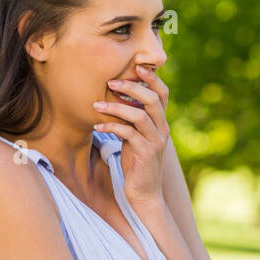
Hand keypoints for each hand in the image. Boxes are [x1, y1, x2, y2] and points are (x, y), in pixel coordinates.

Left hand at [94, 65, 170, 205]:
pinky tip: (97, 125)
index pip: (163, 93)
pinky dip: (111, 127)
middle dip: (131, 88)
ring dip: (116, 107)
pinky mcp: (146, 153)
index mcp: (161, 123)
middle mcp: (162, 129)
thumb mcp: (135, 137)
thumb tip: (116, 99)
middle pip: (152, 99)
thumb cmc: (136, 163)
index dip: (152, 78)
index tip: (136, 66)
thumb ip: (132, 120)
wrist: (144, 193)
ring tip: (96, 105)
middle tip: (111, 83)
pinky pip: (128, 134)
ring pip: (139, 115)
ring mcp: (156, 141)